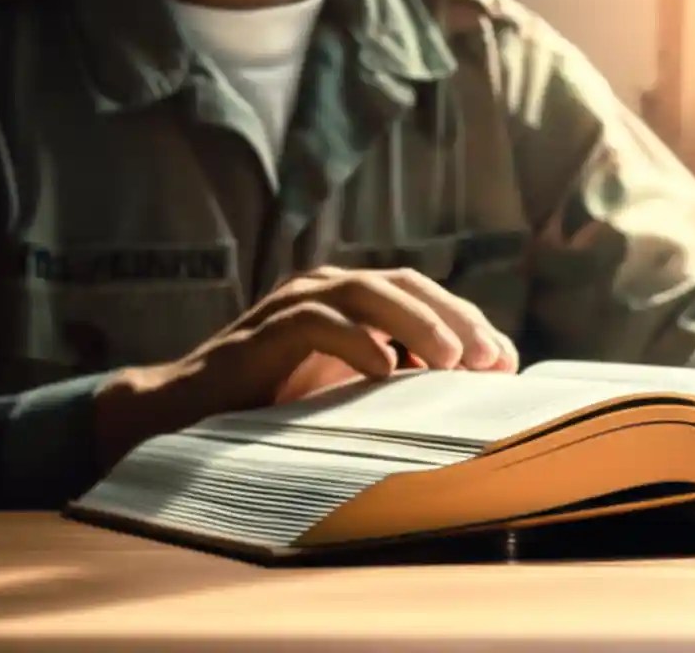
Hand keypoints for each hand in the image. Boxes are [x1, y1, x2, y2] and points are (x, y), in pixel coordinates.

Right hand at [93, 266, 517, 467]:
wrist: (190, 412)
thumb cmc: (278, 400)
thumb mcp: (353, 385)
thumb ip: (404, 373)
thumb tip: (474, 381)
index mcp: (354, 296)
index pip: (424, 294)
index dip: (468, 321)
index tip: (504, 363)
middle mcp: (329, 287)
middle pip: (405, 284)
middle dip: (454, 319)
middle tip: (490, 360)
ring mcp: (296, 301)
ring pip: (369, 294)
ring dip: (417, 325)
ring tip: (452, 361)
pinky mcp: (266, 328)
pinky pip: (318, 323)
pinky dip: (356, 343)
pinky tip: (386, 370)